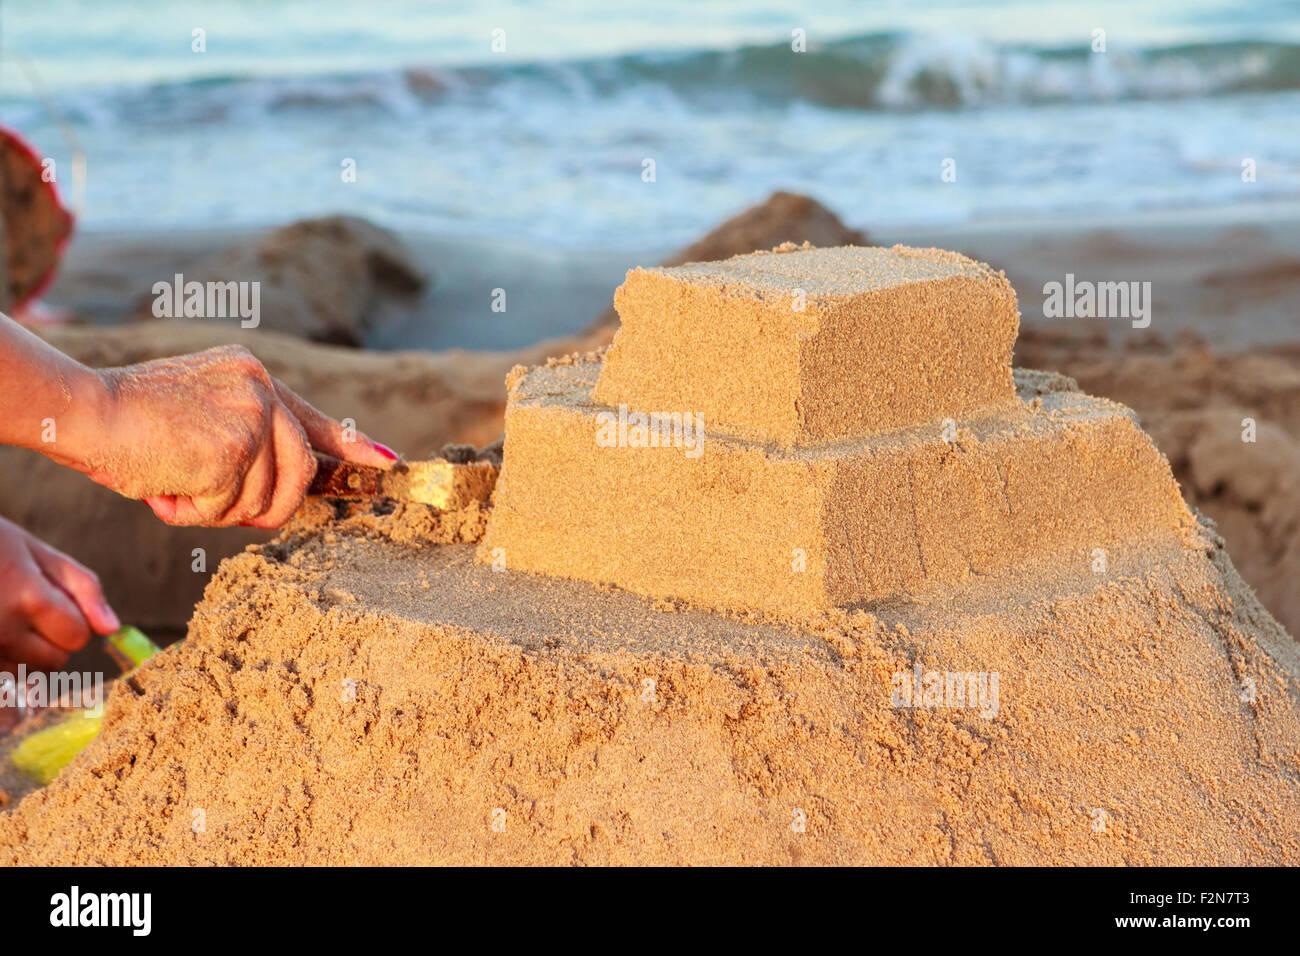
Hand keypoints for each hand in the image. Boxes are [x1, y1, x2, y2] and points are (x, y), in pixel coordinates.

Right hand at [0, 516, 118, 672]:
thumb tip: (112, 630)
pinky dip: (1, 659)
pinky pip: (0, 677)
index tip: (52, 601)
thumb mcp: (36, 552)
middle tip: (26, 608)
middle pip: (54, 660)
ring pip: (24, 672)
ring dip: (22, 651)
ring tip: (2, 615)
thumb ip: (82, 588)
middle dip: (51, 639)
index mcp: (27, 598)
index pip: (77, 636)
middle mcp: (0, 629)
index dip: (72, 620)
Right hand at [53, 345, 397, 527]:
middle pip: (299, 472)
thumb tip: (285, 489)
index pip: (311, 418)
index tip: (384, 462)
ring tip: (173, 485)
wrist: (83, 410)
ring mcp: (251, 419)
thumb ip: (243, 438)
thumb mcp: (197, 415)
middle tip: (229, 514)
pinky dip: (192, 514)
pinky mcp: (233, 452)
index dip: (349, 446)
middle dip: (272, 507)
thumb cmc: (124, 422)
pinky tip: (164, 488)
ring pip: (262, 498)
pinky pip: (227, 510)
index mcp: (251, 374)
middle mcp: (260, 390)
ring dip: (215, 510)